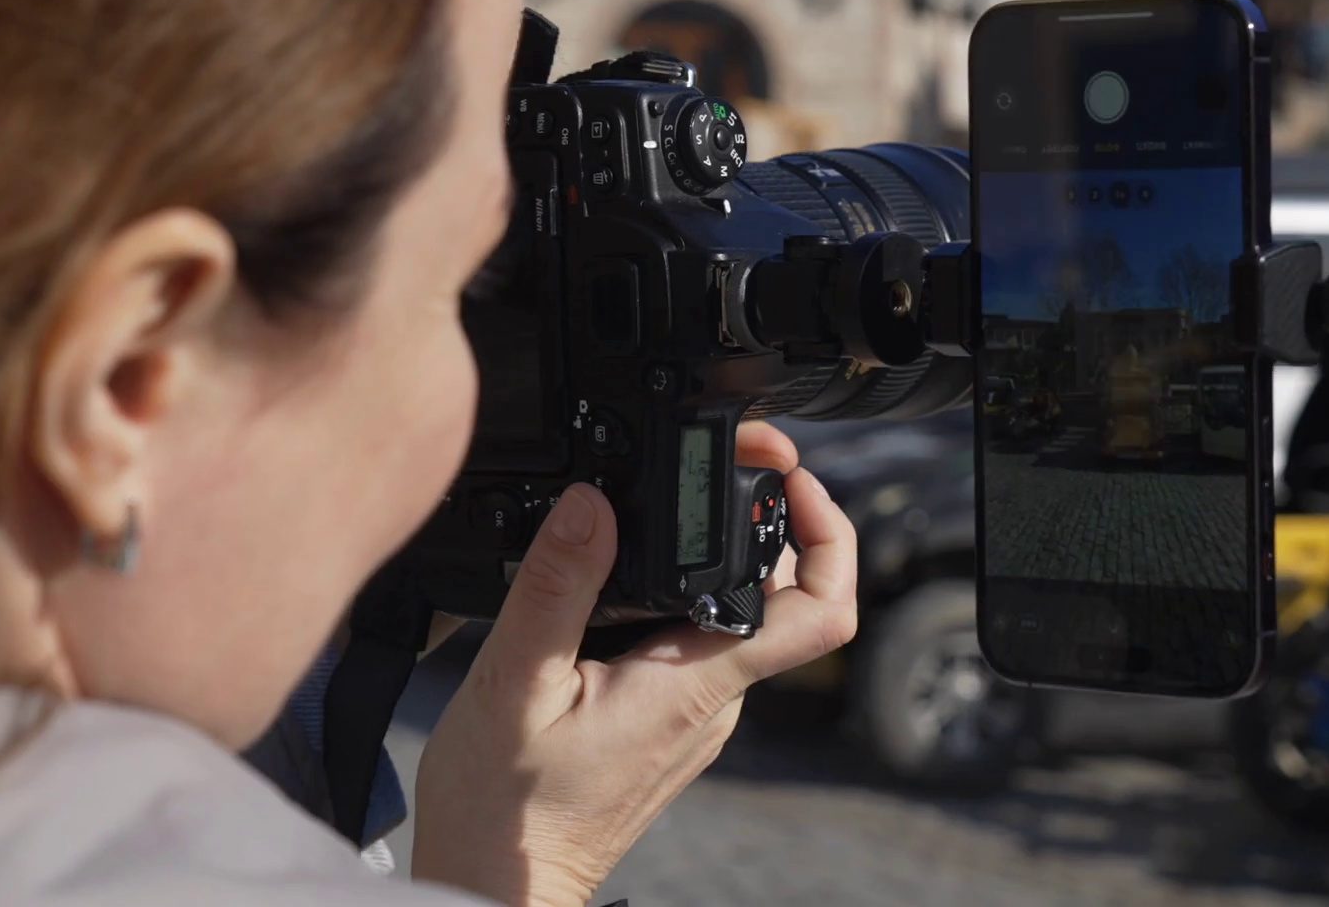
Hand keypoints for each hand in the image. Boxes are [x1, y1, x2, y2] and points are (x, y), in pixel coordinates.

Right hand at [410, 422, 856, 906]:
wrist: (500, 887)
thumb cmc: (506, 814)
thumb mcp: (513, 684)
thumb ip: (556, 587)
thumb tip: (592, 503)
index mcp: (695, 684)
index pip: (822, 609)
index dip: (828, 530)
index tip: (789, 476)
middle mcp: (713, 699)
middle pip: (785, 597)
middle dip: (766, 518)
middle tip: (725, 463)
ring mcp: (696, 713)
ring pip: (737, 615)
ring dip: (717, 554)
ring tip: (669, 503)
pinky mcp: (668, 721)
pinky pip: (698, 641)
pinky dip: (680, 592)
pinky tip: (626, 574)